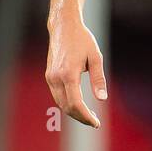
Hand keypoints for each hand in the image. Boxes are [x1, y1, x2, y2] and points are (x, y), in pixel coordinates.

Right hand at [46, 11, 107, 127]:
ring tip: (89, 114)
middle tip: (95, 121)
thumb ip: (98, 78)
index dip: (86, 116)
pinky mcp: (49, 76)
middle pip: (67, 107)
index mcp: (68, 74)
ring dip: (74, 112)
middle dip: (81, 117)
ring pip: (60, 103)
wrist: (63, 27)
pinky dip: (68, 103)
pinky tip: (79, 103)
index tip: (96, 123)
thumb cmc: (82, 40)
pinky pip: (57, 95)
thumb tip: (102, 99)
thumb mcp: (95, 57)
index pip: (76, 103)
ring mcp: (50, 77)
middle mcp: (56, 78)